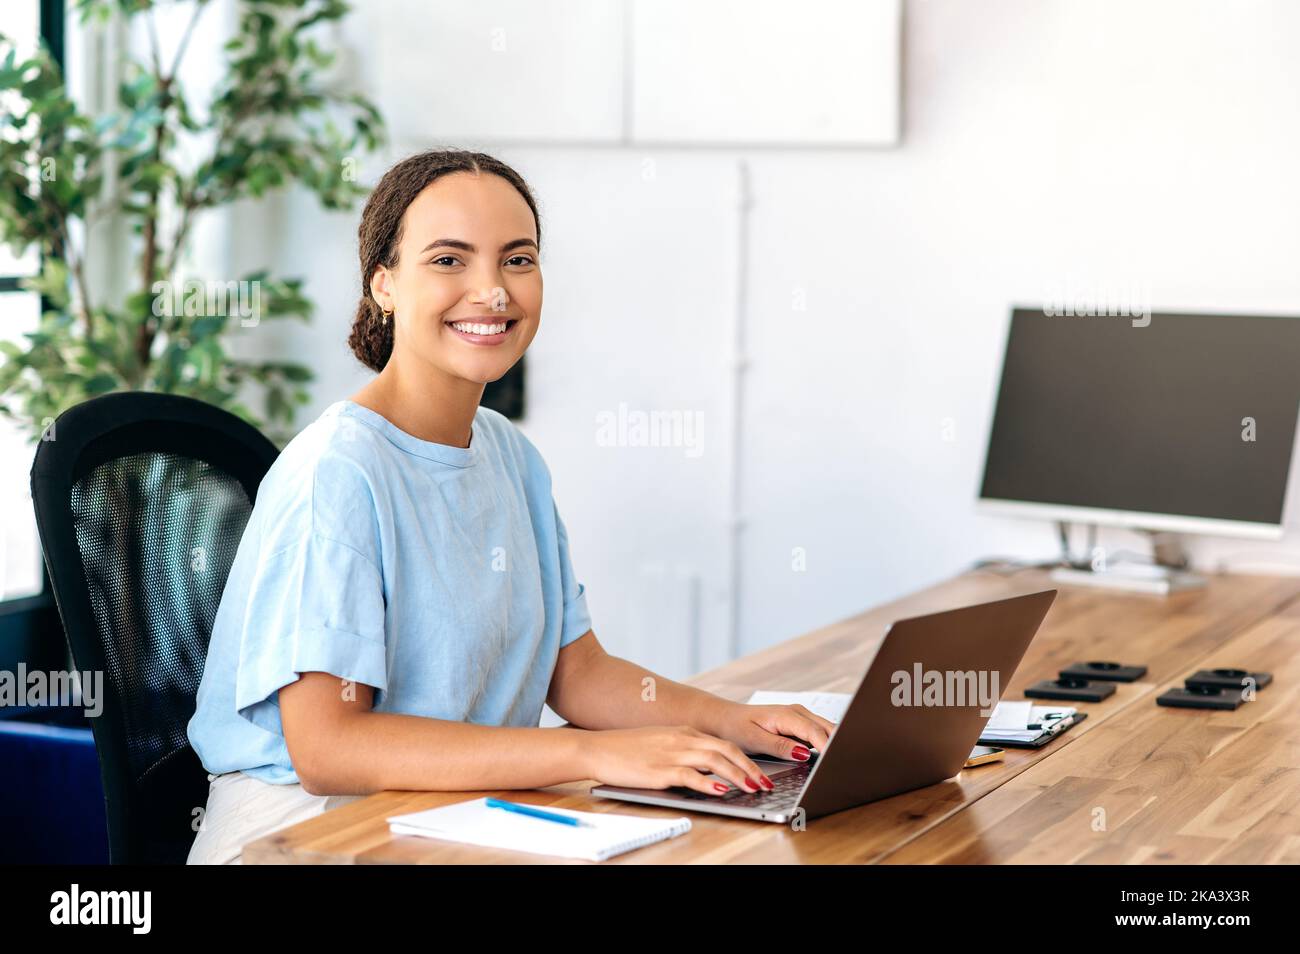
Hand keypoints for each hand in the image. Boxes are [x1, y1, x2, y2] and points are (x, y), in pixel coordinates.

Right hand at [584, 725, 778, 796]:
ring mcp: (671, 753)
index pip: (723, 743)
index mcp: (684, 731)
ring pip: (714, 761)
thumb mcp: (661, 742)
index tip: (760, 773)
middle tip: (765, 784)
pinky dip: (709, 783)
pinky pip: (691, 775)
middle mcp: (682, 738)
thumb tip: (707, 768)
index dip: (746, 758)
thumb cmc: (626, 749)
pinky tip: (721, 791)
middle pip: (726, 750)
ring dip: (738, 775)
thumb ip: (684, 750)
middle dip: (750, 768)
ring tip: (753, 788)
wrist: (597, 748)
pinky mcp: (660, 769)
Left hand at [705, 702, 836, 761]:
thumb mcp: (754, 739)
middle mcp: (798, 713)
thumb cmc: (736, 727)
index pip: (816, 733)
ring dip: (834, 745)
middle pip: (828, 730)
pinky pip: (819, 734)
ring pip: (827, 731)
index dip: (829, 748)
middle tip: (846, 766)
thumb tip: (804, 754)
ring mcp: (801, 717)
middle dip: (839, 746)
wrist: (725, 718)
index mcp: (787, 715)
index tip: (837, 763)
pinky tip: (829, 758)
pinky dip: (826, 745)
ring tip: (842, 763)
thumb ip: (780, 746)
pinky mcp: (800, 725)